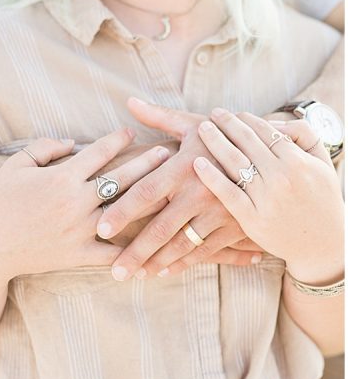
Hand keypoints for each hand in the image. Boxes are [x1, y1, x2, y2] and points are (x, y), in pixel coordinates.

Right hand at [0, 128, 169, 278]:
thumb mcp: (15, 165)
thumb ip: (44, 147)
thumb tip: (73, 142)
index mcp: (61, 177)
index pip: (98, 152)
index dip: (117, 139)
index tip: (131, 132)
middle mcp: (76, 202)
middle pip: (122, 177)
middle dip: (147, 162)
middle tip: (167, 153)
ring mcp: (81, 230)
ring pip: (125, 211)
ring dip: (150, 200)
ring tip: (169, 191)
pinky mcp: (79, 255)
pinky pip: (113, 253)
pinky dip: (134, 251)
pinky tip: (154, 245)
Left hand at [98, 98, 260, 279]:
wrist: (279, 153)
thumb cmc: (225, 137)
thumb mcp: (196, 124)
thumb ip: (160, 117)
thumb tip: (129, 102)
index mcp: (185, 166)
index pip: (146, 192)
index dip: (123, 211)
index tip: (100, 230)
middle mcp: (201, 191)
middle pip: (161, 227)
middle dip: (136, 251)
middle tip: (114, 271)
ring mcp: (220, 212)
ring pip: (182, 244)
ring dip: (157, 262)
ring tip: (134, 275)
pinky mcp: (236, 227)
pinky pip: (205, 250)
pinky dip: (183, 263)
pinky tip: (163, 272)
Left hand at [193, 109, 343, 284]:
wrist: (323, 243)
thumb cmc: (321, 199)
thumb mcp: (322, 163)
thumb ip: (304, 136)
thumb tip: (273, 121)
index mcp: (298, 161)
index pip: (266, 131)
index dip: (246, 120)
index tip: (231, 113)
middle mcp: (282, 176)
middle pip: (247, 142)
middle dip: (227, 124)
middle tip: (212, 114)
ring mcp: (266, 197)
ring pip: (235, 163)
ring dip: (215, 142)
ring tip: (202, 129)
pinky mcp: (252, 218)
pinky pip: (227, 193)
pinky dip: (211, 176)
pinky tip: (197, 163)